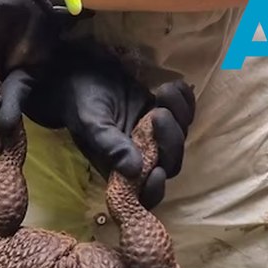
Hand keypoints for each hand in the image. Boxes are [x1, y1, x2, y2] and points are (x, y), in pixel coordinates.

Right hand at [12, 42, 196, 207]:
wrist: (83, 73)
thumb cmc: (81, 102)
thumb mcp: (91, 124)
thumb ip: (111, 146)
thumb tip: (134, 170)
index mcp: (120, 169)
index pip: (143, 193)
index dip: (155, 189)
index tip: (157, 171)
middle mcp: (140, 156)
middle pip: (171, 163)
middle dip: (171, 140)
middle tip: (158, 113)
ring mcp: (154, 137)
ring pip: (181, 137)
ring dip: (179, 114)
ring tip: (162, 91)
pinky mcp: (164, 114)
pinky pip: (186, 114)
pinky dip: (186, 101)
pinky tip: (174, 86)